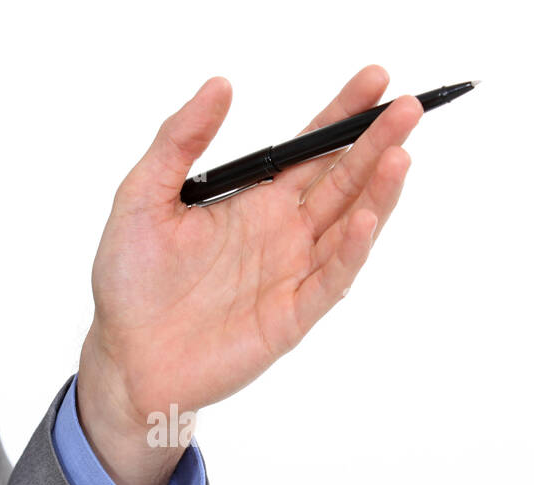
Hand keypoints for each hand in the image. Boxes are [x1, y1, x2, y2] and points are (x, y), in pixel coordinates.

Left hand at [77, 65, 420, 484]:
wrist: (124, 357)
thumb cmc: (130, 281)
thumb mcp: (142, 197)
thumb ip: (178, 142)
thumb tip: (219, 85)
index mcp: (254, 201)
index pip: (310, 149)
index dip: (342, 115)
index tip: (374, 79)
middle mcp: (282, 234)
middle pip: (342, 180)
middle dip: (376, 143)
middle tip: (409, 106)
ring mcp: (290, 275)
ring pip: (347, 226)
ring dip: (376, 192)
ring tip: (400, 154)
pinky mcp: (289, 318)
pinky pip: (328, 281)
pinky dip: (350, 251)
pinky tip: (364, 219)